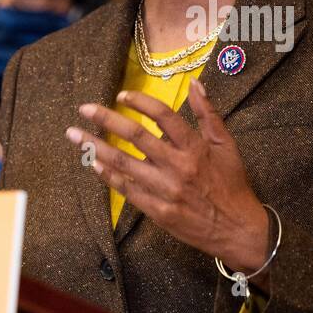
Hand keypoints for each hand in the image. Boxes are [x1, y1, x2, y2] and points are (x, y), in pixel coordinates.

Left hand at [65, 77, 270, 274]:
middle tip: (84, 108)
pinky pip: (127, 191)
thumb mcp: (226, 145)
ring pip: (124, 164)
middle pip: (136, 137)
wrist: (237, 229)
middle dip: (106, 120)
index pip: (163, 116)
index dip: (141, 102)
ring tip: (75, 136)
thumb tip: (195, 83)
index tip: (121, 96)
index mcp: (195, 148)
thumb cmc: (232, 184)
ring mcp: (165, 191)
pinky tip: (94, 164)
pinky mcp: (158, 212)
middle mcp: (178, 167)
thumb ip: (208, 114)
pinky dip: (109, 177)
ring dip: (96, 147)